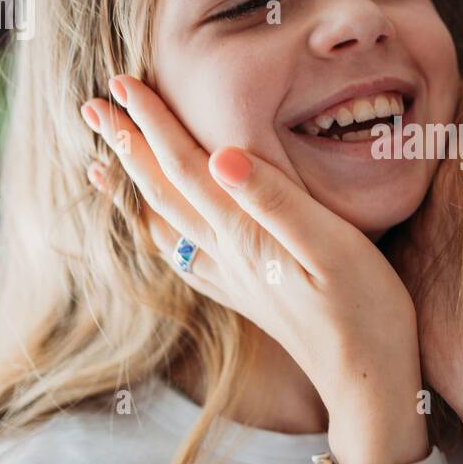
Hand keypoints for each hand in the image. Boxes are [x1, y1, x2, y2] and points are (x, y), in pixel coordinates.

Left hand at [81, 75, 425, 463]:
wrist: (368, 380)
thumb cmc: (366, 310)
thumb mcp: (333, 246)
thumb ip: (276, 200)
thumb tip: (220, 153)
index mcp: (244, 234)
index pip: (186, 166)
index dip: (154, 123)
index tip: (122, 83)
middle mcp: (225, 255)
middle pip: (162, 191)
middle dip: (128, 144)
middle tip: (94, 104)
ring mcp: (229, 278)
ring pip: (162, 223)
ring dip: (130, 187)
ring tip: (100, 159)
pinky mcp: (240, 294)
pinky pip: (180, 255)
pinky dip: (153, 230)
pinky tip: (150, 226)